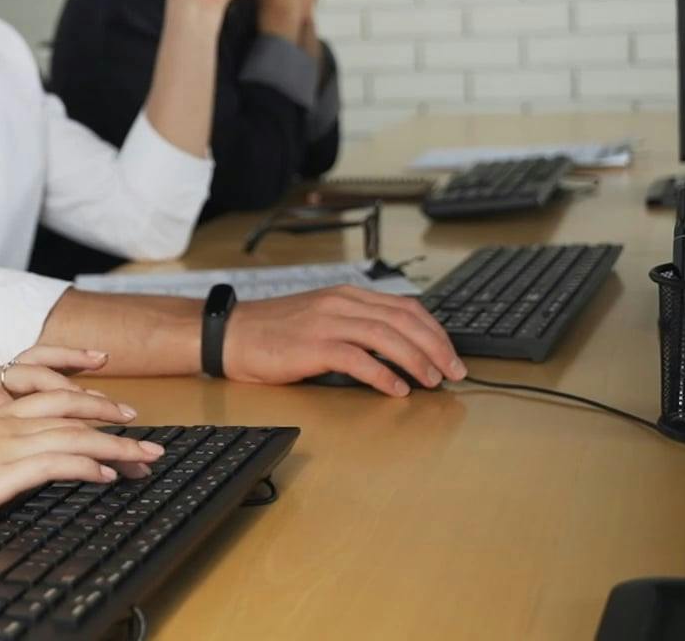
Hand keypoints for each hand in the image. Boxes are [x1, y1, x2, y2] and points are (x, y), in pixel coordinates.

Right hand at [0, 391, 166, 532]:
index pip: (47, 397)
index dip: (85, 400)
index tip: (113, 411)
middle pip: (70, 408)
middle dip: (112, 417)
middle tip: (145, 432)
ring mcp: (0, 445)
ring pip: (73, 434)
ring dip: (116, 445)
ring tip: (144, 457)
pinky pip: (54, 462)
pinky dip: (87, 464)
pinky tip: (107, 473)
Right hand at [222, 284, 466, 396]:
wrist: (230, 334)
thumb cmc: (273, 333)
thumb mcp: (320, 317)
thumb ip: (354, 324)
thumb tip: (396, 348)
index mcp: (346, 295)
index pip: (406, 307)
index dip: (435, 331)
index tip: (451, 354)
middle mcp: (341, 303)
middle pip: (404, 320)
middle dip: (437, 347)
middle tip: (454, 372)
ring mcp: (327, 323)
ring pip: (387, 337)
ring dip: (417, 361)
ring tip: (433, 381)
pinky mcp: (313, 345)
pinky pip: (358, 359)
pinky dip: (384, 374)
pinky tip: (397, 388)